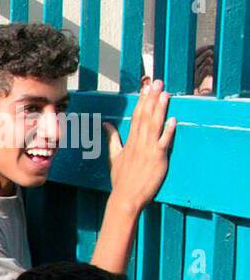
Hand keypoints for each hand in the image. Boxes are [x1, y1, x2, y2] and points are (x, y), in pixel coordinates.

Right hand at [108, 80, 177, 213]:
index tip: (146, 87)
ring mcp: (148, 150)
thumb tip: (106, 124)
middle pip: (145, 116)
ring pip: (154, 125)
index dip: (142, 101)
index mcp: (129, 141)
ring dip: (160, 109)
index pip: (136, 116)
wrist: (125, 197)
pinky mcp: (157, 159)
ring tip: (165, 93)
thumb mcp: (114, 157)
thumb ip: (112, 139)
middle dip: (151, 98)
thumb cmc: (121, 179)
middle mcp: (138, 143)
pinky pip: (163, 142)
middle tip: (157, 82)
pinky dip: (168, 131)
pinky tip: (173, 120)